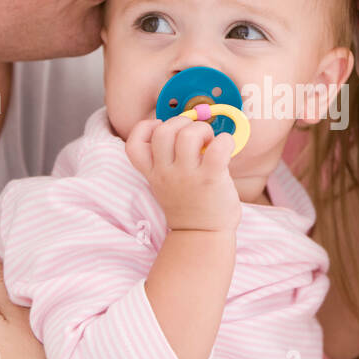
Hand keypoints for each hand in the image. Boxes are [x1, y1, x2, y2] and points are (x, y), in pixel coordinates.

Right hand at [125, 115, 239, 231]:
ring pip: (187, 135)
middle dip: (180, 122)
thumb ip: (167, 162)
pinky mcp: (211, 178)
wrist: (202, 236)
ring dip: (202, 130)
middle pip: (162, 131)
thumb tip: (187, 130)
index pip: (133, 145)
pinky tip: (225, 147)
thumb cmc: (188, 206)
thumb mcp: (166, 184)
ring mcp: (188, 176)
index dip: (145, 128)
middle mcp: (166, 173)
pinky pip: (218, 147)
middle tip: (194, 135)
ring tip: (209, 141)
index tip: (161, 130)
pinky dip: (225, 141)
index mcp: (153, 173)